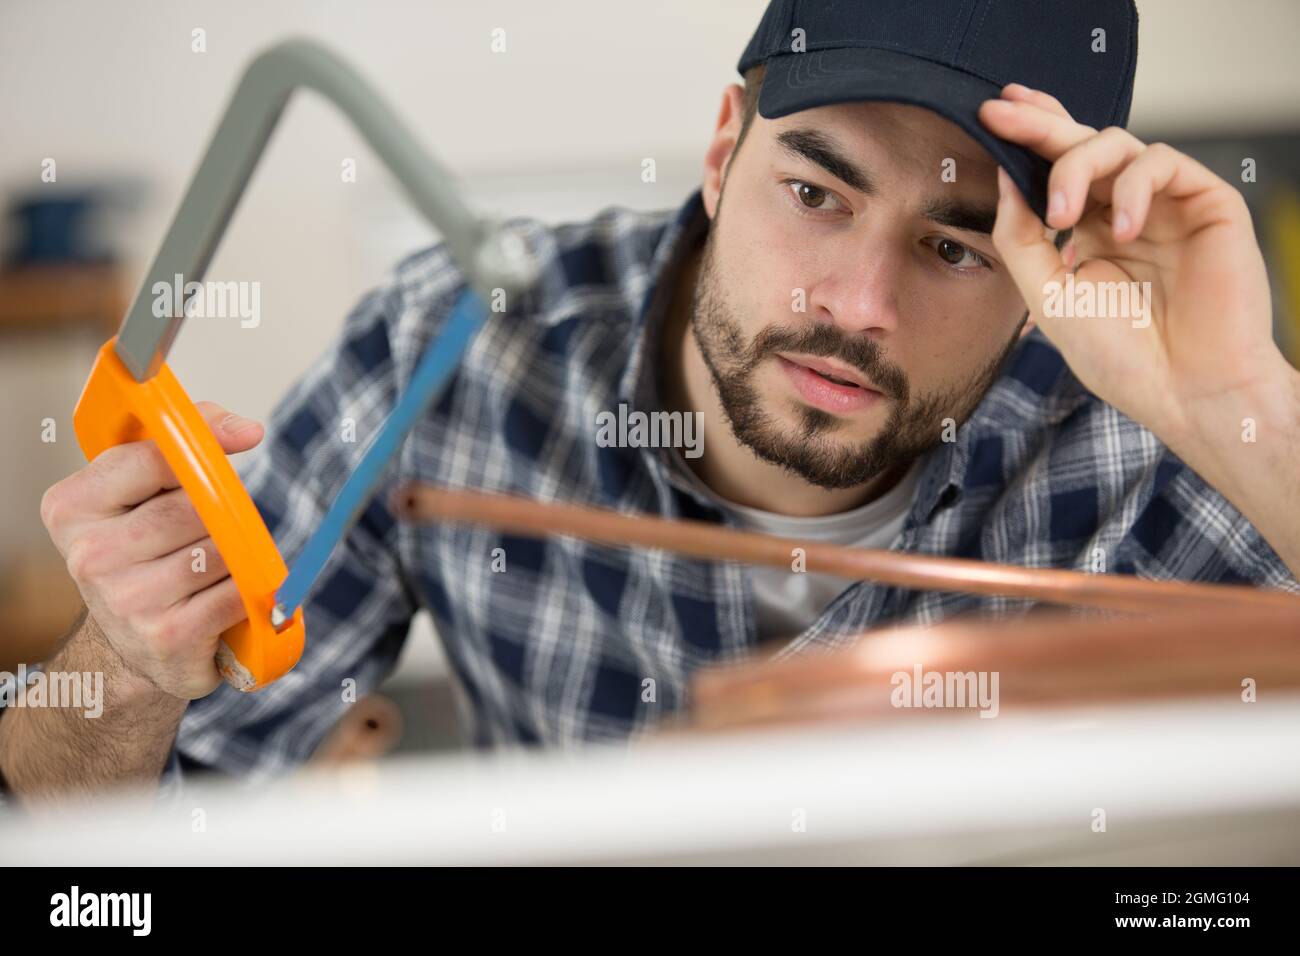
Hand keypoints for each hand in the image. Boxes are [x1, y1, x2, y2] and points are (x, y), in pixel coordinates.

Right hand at [40, 403, 263, 698]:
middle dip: (220, 510)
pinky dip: (246, 589)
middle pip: (191, 508)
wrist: (138, 645)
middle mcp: (90, 555)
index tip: (244, 436)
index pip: (150, 460)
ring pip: (218, 550)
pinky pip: (235, 593)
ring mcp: (126, 600)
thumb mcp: (142, 493)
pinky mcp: (166, 636)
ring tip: (213, 564)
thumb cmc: (145, 555)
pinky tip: (224, 593)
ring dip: (235, 553)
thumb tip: (242, 429)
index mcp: (72, 507)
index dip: (203, 444)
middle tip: (219, 522)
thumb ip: (182, 444)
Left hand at [979, 83, 1296, 455]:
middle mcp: (1124, 212)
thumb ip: (1021, 237)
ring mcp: (1166, 205)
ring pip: (1118, 144)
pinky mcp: (1206, 202)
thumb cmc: (1120, 354)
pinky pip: (1163, 163)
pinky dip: (1135, 188)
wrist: (1184, 390)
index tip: (990, 114)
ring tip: (1059, 214)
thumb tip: (1002, 176)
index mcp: (1087, 233)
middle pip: (1081, 144)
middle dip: (1038, 125)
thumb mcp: (1049, 295)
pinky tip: (1122, 230)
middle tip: (1001, 113)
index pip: (1056, 170)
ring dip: (1077, 168)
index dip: (1028, 136)